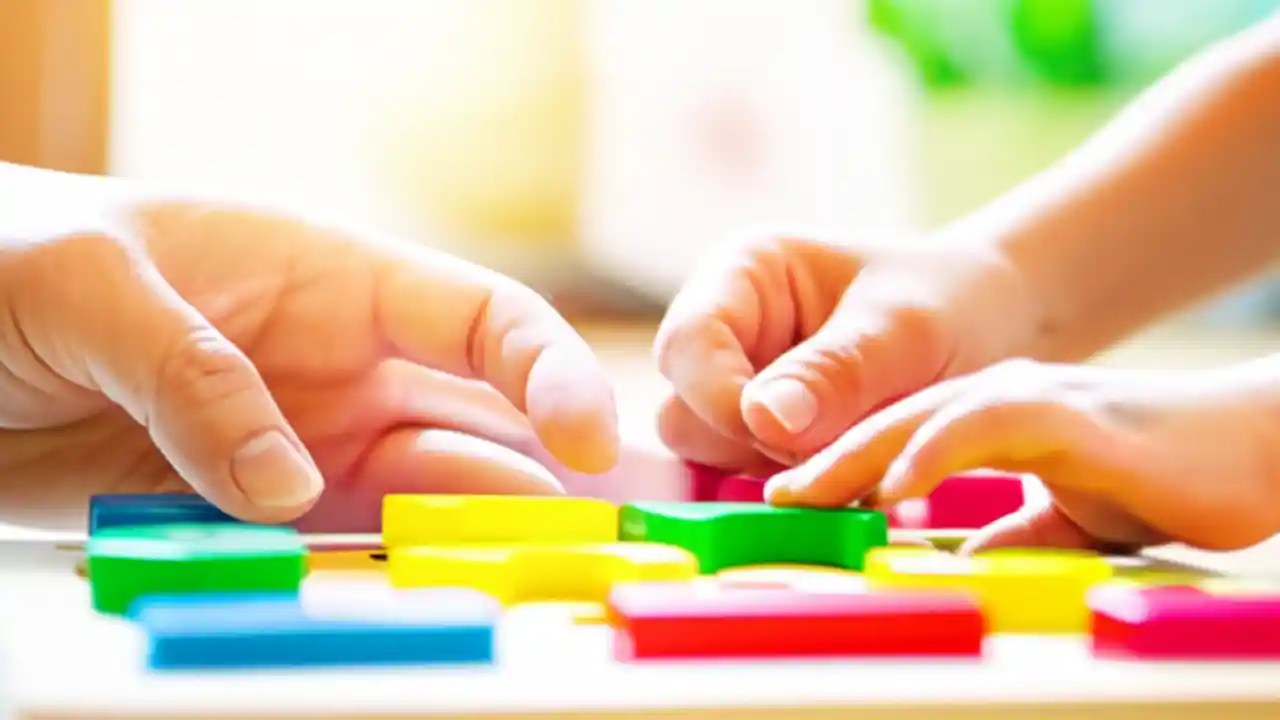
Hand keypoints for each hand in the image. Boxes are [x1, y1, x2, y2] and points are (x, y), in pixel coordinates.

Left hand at [0, 168, 617, 530]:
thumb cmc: (1, 255)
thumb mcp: (89, 284)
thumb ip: (194, 375)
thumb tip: (286, 489)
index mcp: (335, 276)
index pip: (482, 319)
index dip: (552, 373)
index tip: (594, 440)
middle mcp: (344, 366)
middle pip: (482, 424)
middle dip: (548, 479)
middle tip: (611, 541)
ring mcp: (307, 446)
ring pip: (427, 499)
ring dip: (480, 541)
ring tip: (540, 585)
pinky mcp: (257, 514)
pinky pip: (341, 551)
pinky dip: (383, 581)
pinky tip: (425, 605)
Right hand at [653, 234, 1037, 473]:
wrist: (992, 330)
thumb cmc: (949, 303)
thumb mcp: (904, 329)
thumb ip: (836, 370)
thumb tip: (764, 421)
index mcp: (741, 274)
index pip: (688, 344)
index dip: (720, 399)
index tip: (785, 440)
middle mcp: (723, 331)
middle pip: (683, 407)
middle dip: (750, 441)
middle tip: (838, 442)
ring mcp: (735, 387)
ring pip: (708, 451)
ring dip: (772, 468)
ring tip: (854, 446)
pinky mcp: (757, 436)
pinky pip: (744, 476)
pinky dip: (792, 483)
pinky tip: (847, 466)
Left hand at [765, 358, 1279, 552]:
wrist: (1250, 448)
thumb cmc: (1158, 477)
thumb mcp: (1065, 518)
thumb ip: (1010, 531)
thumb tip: (954, 562)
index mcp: (988, 420)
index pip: (896, 444)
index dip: (839, 473)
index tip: (790, 512)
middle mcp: (996, 399)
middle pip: (888, 424)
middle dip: (823, 463)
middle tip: (769, 502)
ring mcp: (1029, 399)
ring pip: (921, 416)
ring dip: (856, 455)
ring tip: (804, 493)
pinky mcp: (1066, 413)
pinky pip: (984, 425)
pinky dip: (933, 454)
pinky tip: (895, 487)